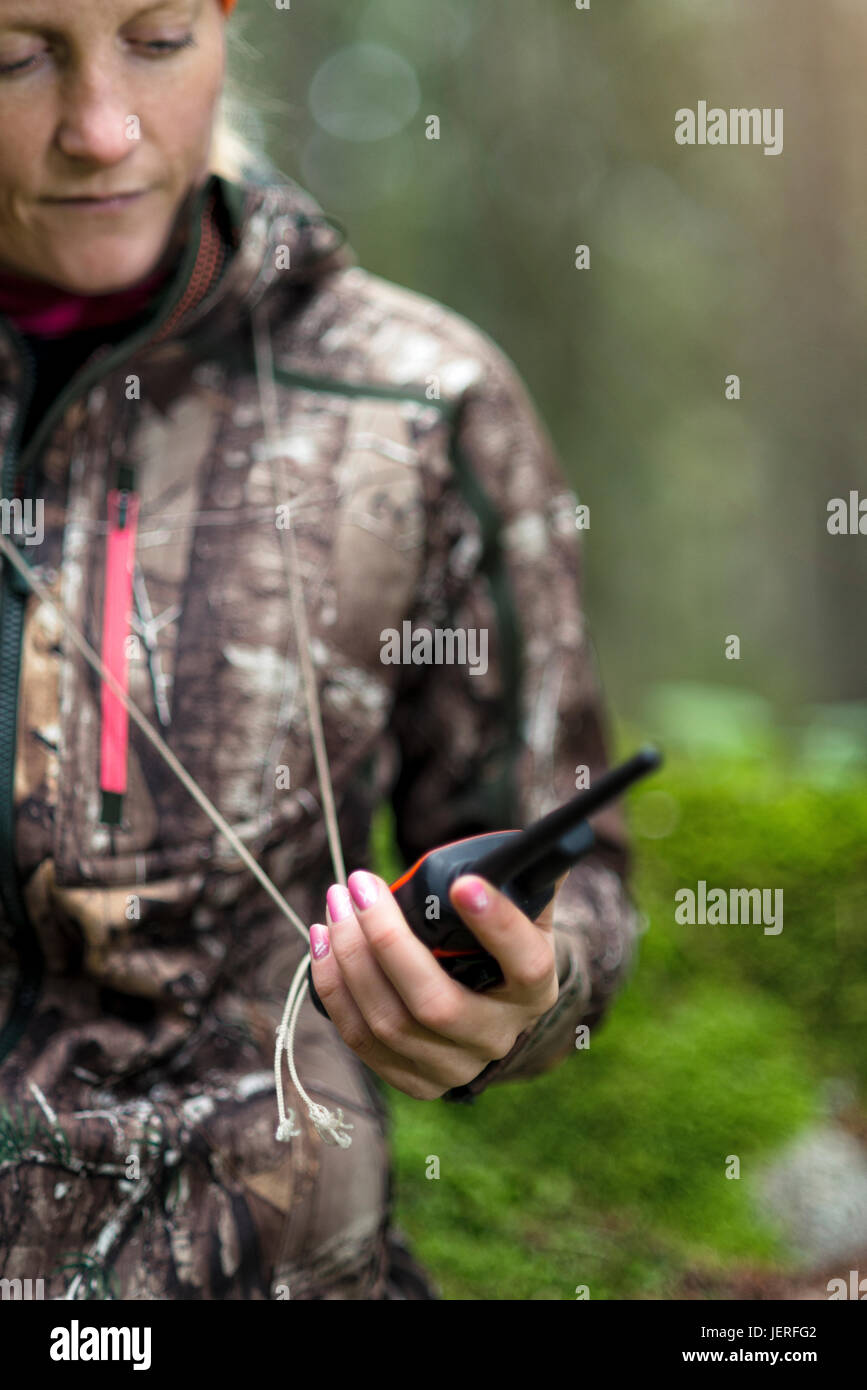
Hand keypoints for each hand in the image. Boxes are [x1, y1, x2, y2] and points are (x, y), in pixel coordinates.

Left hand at [308, 869, 561, 1099]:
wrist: (492, 1006)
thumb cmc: (499, 943)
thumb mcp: (523, 912)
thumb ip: (519, 878)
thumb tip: (523, 841)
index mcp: (534, 990)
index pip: (525, 963)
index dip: (497, 925)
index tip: (462, 882)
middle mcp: (499, 1036)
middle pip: (435, 1003)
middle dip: (386, 940)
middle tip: (359, 885)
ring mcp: (456, 1066)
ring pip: (389, 1022)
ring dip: (349, 958)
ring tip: (335, 905)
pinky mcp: (415, 1080)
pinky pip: (361, 1039)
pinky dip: (334, 988)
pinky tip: (322, 942)